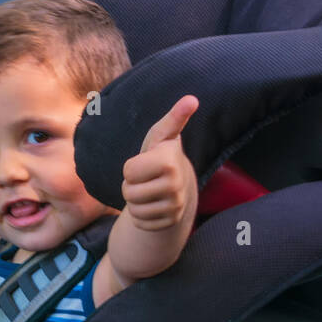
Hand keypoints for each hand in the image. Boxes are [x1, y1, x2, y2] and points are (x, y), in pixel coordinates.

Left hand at [120, 95, 197, 230]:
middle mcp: (176, 186)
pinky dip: (139, 215)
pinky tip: (151, 205)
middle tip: (144, 178)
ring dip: (134, 201)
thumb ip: (174, 118)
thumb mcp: (162, 135)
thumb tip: (192, 99)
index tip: (144, 163)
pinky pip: (140, 222)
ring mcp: (175, 207)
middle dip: (130, 185)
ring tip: (147, 190)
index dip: (131, 167)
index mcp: (170, 162)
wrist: (177, 184)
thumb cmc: (162, 154)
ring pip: (133, 209)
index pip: (129, 171)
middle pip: (129, 192)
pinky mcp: (170, 223)